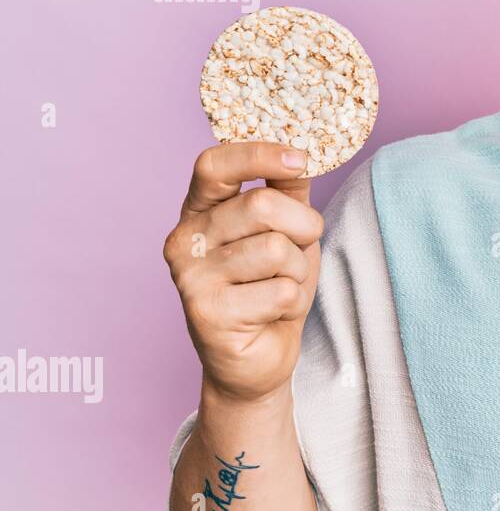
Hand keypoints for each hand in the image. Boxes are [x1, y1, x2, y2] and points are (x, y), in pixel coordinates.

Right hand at [162, 143, 323, 404]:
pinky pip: (280, 292)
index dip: (259, 155)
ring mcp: (191, 278)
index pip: (214, 164)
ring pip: (276, 250)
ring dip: (298, 271)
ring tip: (280, 286)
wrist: (257, 359)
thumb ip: (287, 192)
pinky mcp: (207, 314)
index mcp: (199, 210)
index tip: (299, 159)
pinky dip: (292, 302)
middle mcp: (185, 239)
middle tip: (299, 250)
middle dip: (303, 227)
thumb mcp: (286, 231)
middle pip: (261, 206)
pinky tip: (271, 313)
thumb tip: (301, 152)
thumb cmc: (270, 287)